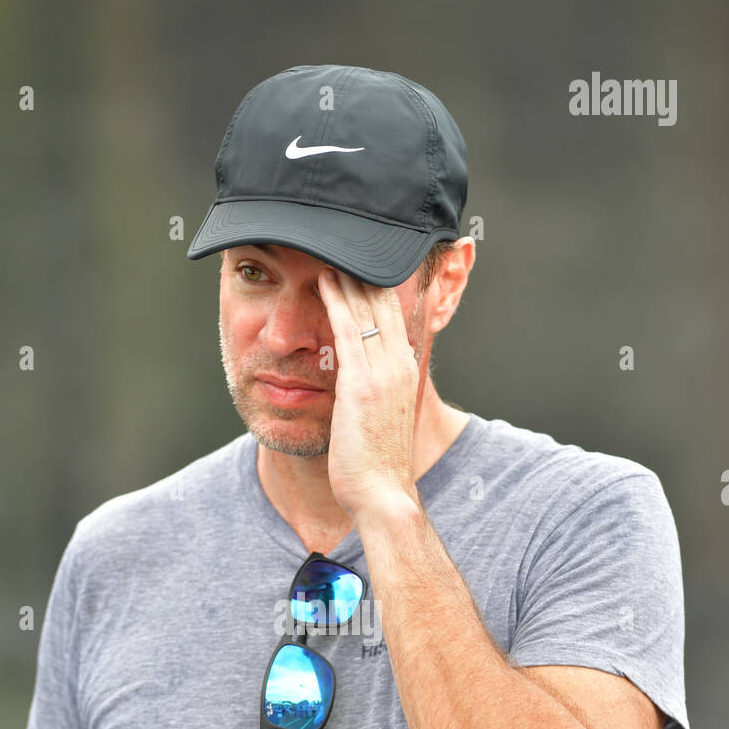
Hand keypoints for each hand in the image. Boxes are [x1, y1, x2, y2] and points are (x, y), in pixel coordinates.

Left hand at [317, 268, 421, 519]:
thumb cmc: (376, 464)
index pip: (395, 312)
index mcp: (405, 369)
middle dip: (365, 266)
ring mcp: (382, 371)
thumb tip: (358, 381)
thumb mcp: (381, 417)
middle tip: (345, 236)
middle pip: (384, 300)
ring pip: (366, 307)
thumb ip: (373, 390)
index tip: (362, 255)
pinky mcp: (361, 381)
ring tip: (330, 245)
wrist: (382, 493)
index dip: (379, 282)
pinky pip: (348, 328)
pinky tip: (323, 277)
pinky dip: (336, 299)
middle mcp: (398, 363)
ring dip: (347, 273)